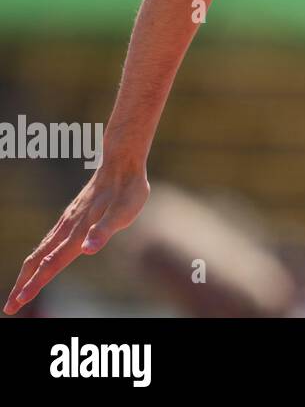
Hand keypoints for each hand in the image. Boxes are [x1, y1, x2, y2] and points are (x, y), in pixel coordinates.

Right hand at [4, 164, 149, 314]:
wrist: (121, 162)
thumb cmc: (127, 189)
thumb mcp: (124, 212)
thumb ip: (104, 231)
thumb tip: (87, 249)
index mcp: (79, 232)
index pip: (52, 263)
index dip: (35, 284)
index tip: (19, 302)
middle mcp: (68, 228)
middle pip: (37, 261)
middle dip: (23, 285)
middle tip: (10, 308)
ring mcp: (67, 222)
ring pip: (40, 251)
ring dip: (28, 274)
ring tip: (20, 291)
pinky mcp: (71, 216)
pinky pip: (48, 241)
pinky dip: (37, 258)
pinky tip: (40, 261)